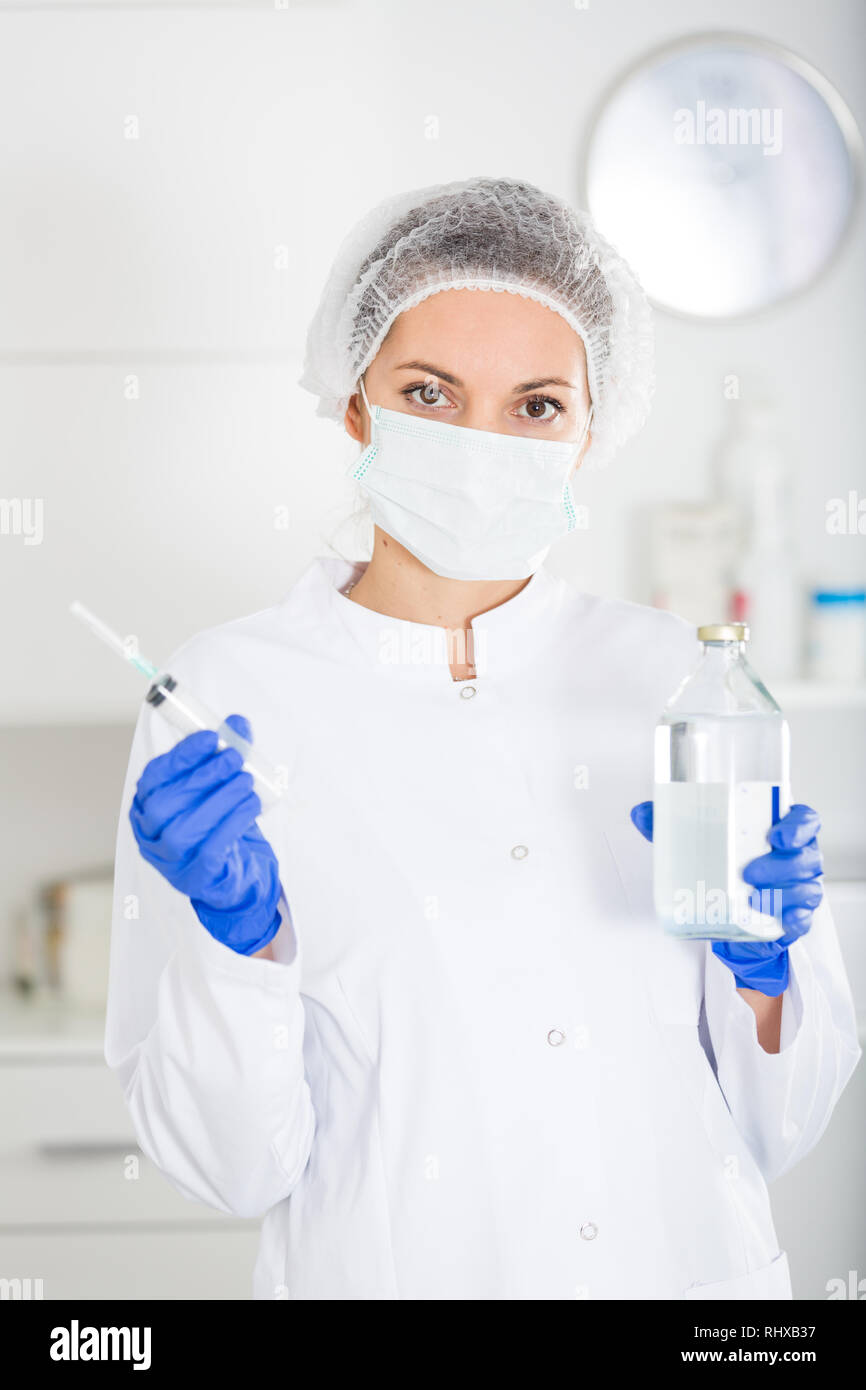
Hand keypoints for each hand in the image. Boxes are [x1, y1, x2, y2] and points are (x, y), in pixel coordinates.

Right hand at [130, 714, 282, 955]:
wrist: (227, 871)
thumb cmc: (214, 821)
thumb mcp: (215, 786)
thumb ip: (223, 754)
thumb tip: (239, 724)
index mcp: (147, 805)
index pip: (154, 778)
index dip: (181, 755)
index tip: (210, 737)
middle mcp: (149, 833)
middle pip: (167, 804)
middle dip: (203, 776)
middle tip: (234, 758)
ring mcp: (168, 859)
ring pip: (185, 828)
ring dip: (220, 799)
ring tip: (245, 780)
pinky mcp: (193, 877)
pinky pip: (210, 850)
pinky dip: (232, 823)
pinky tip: (251, 805)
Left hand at [630, 800, 823, 996]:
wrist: (727, 913)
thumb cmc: (721, 866)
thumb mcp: (696, 843)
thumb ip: (671, 824)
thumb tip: (641, 812)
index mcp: (780, 831)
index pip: (805, 820)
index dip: (798, 825)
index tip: (777, 834)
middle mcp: (796, 858)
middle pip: (805, 856)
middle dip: (781, 865)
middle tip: (748, 873)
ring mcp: (799, 888)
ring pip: (807, 888)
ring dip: (784, 893)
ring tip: (752, 899)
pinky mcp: (795, 918)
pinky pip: (803, 920)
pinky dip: (793, 920)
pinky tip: (778, 920)